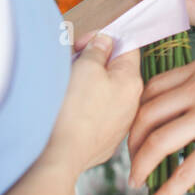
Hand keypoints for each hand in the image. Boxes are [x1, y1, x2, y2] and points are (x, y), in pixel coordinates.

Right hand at [45, 33, 142, 175]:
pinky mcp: (104, 141)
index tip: (84, 45)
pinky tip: (69, 111)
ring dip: (87, 86)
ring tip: (67, 89)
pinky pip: (96, 115)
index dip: (104, 40)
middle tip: (71, 66)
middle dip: (92, 64)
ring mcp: (119, 125)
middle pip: (115, 71)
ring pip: (105, 94)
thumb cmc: (74, 110)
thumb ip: (98, 50)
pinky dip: (84, 108)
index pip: (127, 47)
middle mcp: (132, 104)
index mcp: (132, 82)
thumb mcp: (85, 67)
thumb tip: (104, 42)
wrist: (61, 155)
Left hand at [127, 56, 194, 194]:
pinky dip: (165, 192)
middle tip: (131, 159)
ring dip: (140, 166)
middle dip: (131, 142)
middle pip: (145, 115)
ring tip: (137, 182)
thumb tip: (186, 110)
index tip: (133, 131)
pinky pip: (183, 172)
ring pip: (156, 142)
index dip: (135, 113)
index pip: (150, 89)